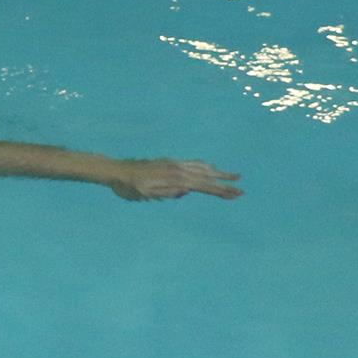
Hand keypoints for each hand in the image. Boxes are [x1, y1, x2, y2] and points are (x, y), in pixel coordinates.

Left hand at [106, 158, 242, 200]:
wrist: (116, 171)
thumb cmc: (128, 186)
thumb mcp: (145, 194)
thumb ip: (165, 192)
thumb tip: (187, 191)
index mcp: (173, 178)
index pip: (202, 186)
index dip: (219, 191)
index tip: (235, 195)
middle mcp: (176, 169)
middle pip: (206, 176)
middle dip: (224, 183)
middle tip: (241, 190)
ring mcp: (173, 164)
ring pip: (201, 168)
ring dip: (218, 173)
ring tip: (234, 176)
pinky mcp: (169, 163)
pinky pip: (192, 163)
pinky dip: (205, 166)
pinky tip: (209, 168)